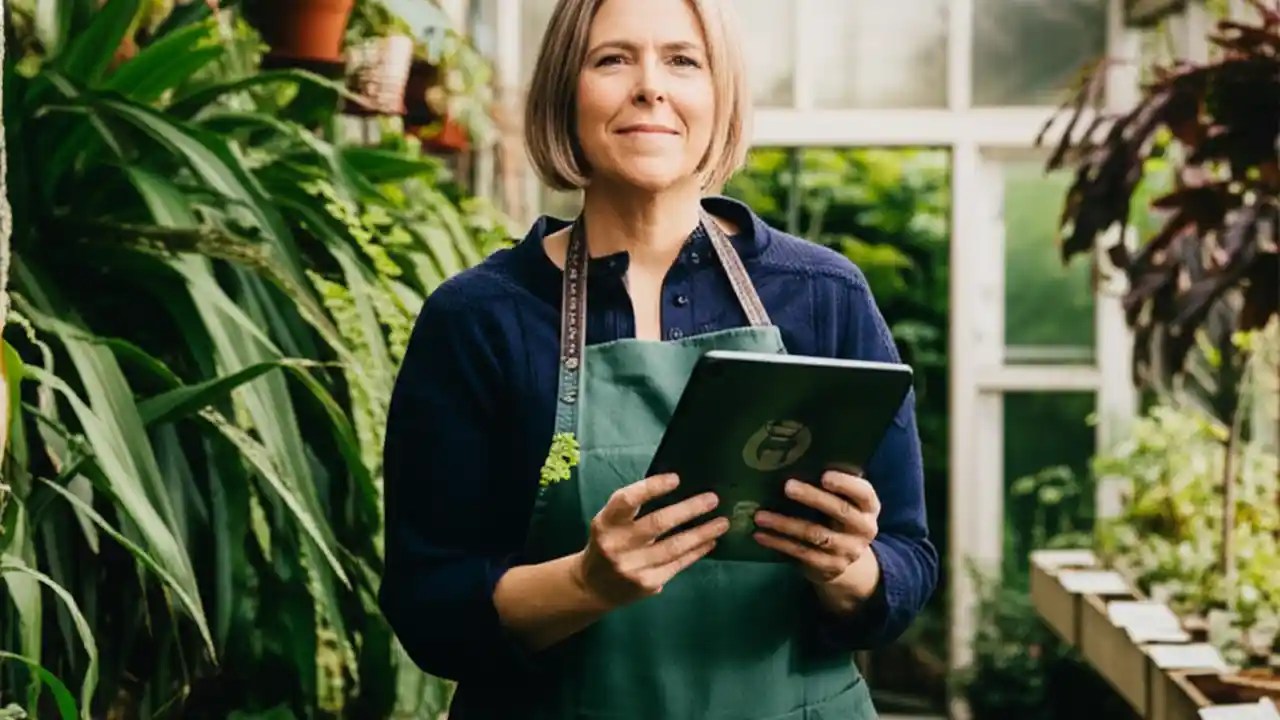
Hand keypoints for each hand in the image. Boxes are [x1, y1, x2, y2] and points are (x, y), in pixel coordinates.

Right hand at [573, 473, 729, 609]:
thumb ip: (633, 509)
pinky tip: (710, 542)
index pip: (627, 500)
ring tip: (722, 522)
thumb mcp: (610, 523)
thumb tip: (677, 489)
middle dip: (689, 509)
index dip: (652, 487)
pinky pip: (678, 564)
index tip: (676, 479)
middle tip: (712, 499)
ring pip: (674, 546)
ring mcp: (633, 567)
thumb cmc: (608, 544)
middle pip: (658, 524)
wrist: (593, 587)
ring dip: (702, 533)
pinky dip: (697, 552)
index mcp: (605, 523)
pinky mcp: (647, 584)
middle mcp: (617, 545)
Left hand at [752, 470, 879, 583]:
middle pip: (840, 511)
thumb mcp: (843, 502)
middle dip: (812, 497)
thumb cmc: (837, 517)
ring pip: (816, 534)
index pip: (863, 493)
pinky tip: (761, 535)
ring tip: (760, 516)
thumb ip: (830, 488)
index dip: (845, 484)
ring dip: (785, 524)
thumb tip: (793, 462)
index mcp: (869, 507)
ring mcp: (848, 550)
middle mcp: (864, 529)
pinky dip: (779, 543)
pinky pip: (802, 553)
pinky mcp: (830, 567)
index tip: (824, 475)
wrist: (846, 558)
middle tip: (787, 486)